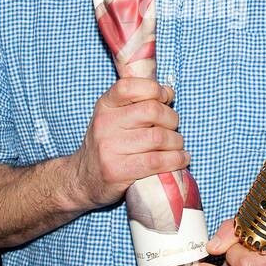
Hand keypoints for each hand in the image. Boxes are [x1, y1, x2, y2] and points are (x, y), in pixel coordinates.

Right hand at [68, 77, 187, 208]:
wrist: (84, 179)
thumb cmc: (109, 145)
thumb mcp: (116, 118)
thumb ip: (140, 102)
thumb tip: (168, 91)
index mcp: (105, 106)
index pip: (130, 86)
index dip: (154, 89)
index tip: (165, 98)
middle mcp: (105, 124)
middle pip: (152, 111)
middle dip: (172, 119)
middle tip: (173, 127)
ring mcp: (109, 148)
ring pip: (158, 137)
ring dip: (176, 142)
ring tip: (177, 146)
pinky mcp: (118, 171)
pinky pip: (157, 161)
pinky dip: (176, 159)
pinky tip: (181, 159)